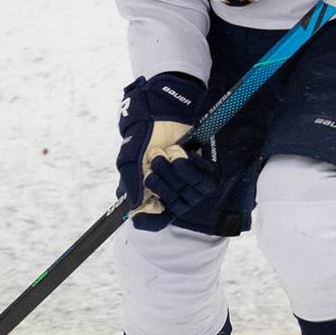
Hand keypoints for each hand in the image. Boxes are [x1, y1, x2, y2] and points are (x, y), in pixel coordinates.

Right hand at [116, 72, 209, 228]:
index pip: (153, 222)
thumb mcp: (129, 160)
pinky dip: (190, 165)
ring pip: (186, 194)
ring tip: (169, 152)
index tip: (141, 216)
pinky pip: (202, 182)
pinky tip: (183, 153)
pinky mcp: (206, 175)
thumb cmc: (144, 136)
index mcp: (151, 195)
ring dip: (175, 170)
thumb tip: (133, 205)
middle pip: (170, 205)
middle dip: (160, 180)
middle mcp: (171, 194)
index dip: (149, 222)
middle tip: (154, 159)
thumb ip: (130, 182)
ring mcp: (190, 187)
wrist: (164, 112)